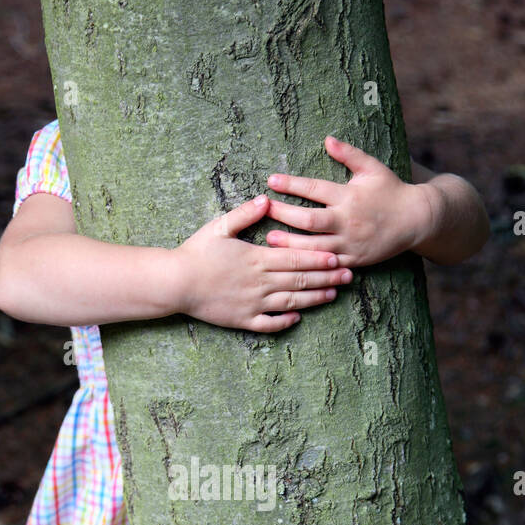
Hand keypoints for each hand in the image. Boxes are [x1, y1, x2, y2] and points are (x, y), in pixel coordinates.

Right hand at [173, 193, 353, 332]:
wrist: (175, 283)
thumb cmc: (195, 252)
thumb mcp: (219, 227)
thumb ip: (245, 214)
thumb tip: (266, 200)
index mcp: (257, 258)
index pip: (295, 257)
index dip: (319, 258)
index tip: (338, 257)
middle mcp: (260, 282)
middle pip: (300, 280)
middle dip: (326, 277)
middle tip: (348, 275)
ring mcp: (253, 303)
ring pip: (291, 302)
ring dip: (314, 298)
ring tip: (333, 294)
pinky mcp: (243, 320)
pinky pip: (269, 324)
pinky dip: (285, 322)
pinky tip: (298, 318)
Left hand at [266, 136, 433, 267]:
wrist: (415, 219)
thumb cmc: (391, 190)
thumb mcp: (372, 168)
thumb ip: (349, 154)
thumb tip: (327, 139)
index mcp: (349, 195)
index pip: (314, 188)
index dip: (291, 184)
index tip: (271, 180)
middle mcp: (347, 220)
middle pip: (309, 219)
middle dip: (284, 214)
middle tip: (264, 210)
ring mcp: (350, 242)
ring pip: (315, 245)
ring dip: (290, 242)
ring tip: (269, 238)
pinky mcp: (354, 258)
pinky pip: (327, 263)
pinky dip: (310, 262)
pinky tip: (292, 261)